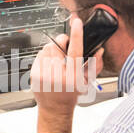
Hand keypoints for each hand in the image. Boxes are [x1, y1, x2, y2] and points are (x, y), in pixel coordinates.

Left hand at [30, 15, 103, 132]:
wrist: (55, 109)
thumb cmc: (71, 95)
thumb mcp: (86, 82)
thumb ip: (94, 65)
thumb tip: (99, 51)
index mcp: (73, 76)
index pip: (75, 50)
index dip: (76, 34)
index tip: (77, 23)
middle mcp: (58, 75)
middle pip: (58, 45)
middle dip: (61, 43)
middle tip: (64, 50)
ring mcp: (44, 75)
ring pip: (47, 48)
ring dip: (53, 50)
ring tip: (57, 61)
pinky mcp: (34, 74)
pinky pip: (39, 55)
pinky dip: (44, 57)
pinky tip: (49, 66)